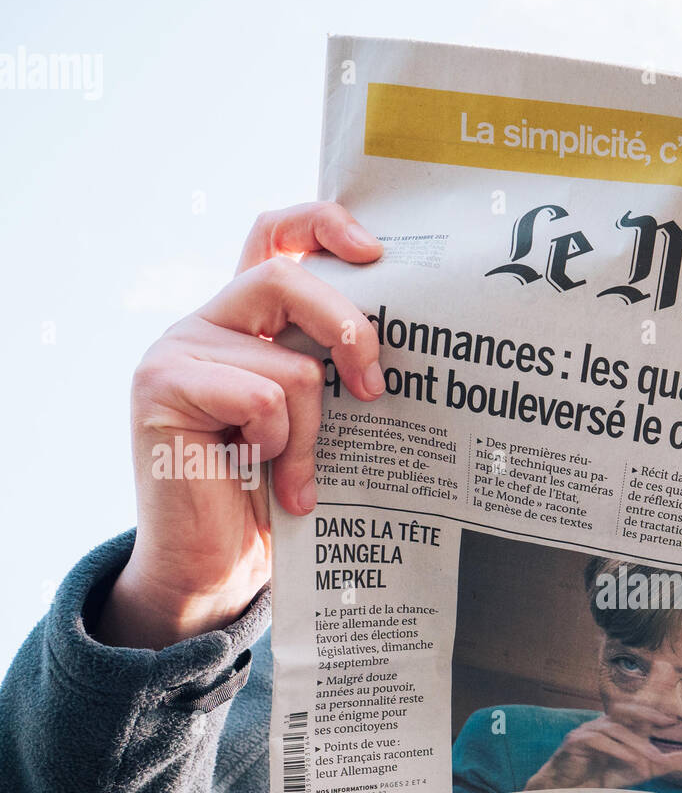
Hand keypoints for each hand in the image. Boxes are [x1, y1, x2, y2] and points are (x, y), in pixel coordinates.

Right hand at [95, 202, 384, 648]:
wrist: (215, 567)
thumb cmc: (273, 497)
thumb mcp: (314, 421)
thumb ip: (331, 370)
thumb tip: (408, 335)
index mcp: (245, 323)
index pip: (274, 238)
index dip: (322, 225)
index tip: (377, 252)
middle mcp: (206, 323)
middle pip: (284, 277)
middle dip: (348, 329)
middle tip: (375, 389)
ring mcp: (177, 350)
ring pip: (289, 364)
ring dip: (311, 433)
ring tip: (300, 480)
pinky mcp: (161, 385)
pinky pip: (261, 397)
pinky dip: (282, 446)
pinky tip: (268, 479)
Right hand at [524, 703, 681, 791]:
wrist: (567, 792)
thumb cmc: (603, 776)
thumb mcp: (643, 770)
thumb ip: (671, 763)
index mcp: (621, 724)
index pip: (640, 707)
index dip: (657, 702)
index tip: (677, 714)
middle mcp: (605, 722)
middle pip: (627, 708)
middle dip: (647, 712)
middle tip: (668, 722)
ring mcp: (588, 730)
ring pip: (616, 728)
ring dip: (636, 744)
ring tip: (653, 760)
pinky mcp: (575, 742)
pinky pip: (598, 741)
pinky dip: (617, 752)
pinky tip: (631, 763)